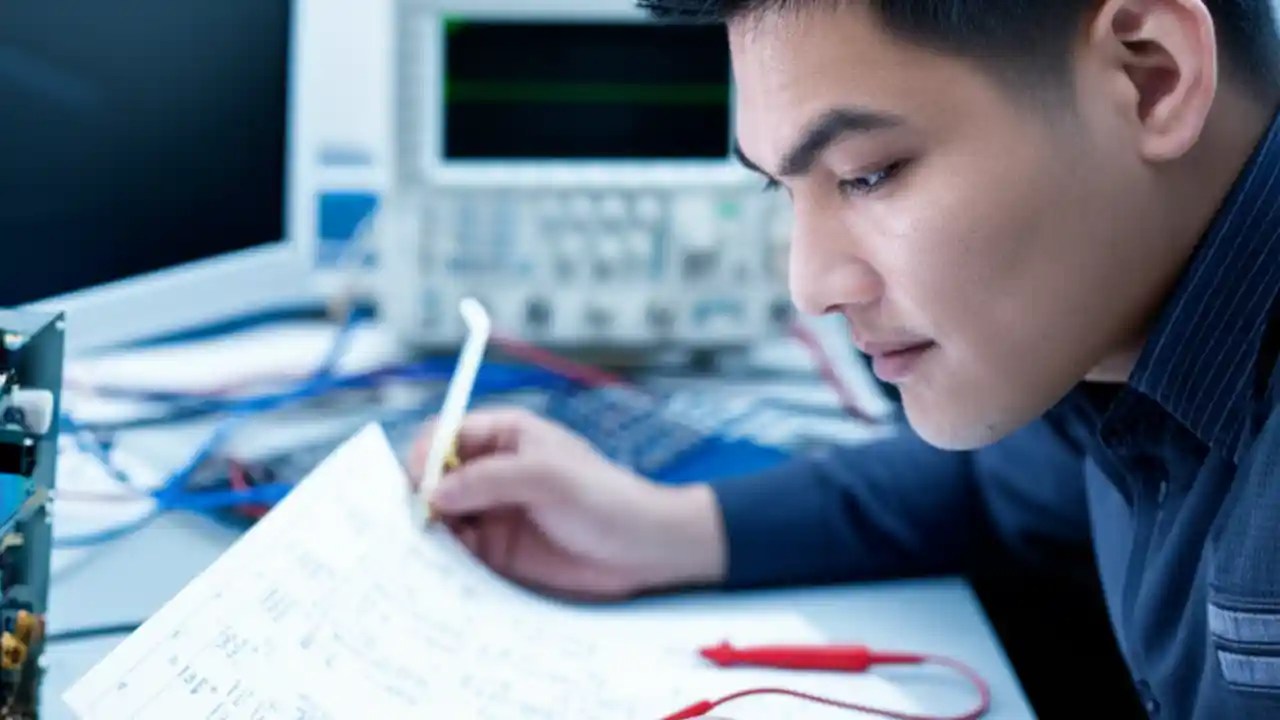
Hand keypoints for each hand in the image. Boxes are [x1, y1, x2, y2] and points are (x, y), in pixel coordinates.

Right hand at [409, 407, 725, 600]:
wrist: (642, 548)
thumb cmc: (603, 498)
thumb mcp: (547, 477)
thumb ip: (489, 480)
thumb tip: (433, 493)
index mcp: (504, 435)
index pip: (445, 434)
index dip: (424, 455)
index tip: (418, 485)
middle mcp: (491, 470)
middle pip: (434, 475)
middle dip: (418, 494)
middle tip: (414, 522)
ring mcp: (492, 510)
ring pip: (440, 515)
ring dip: (428, 529)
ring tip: (427, 549)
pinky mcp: (496, 549)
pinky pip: (457, 550)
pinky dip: (443, 557)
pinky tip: (443, 568)